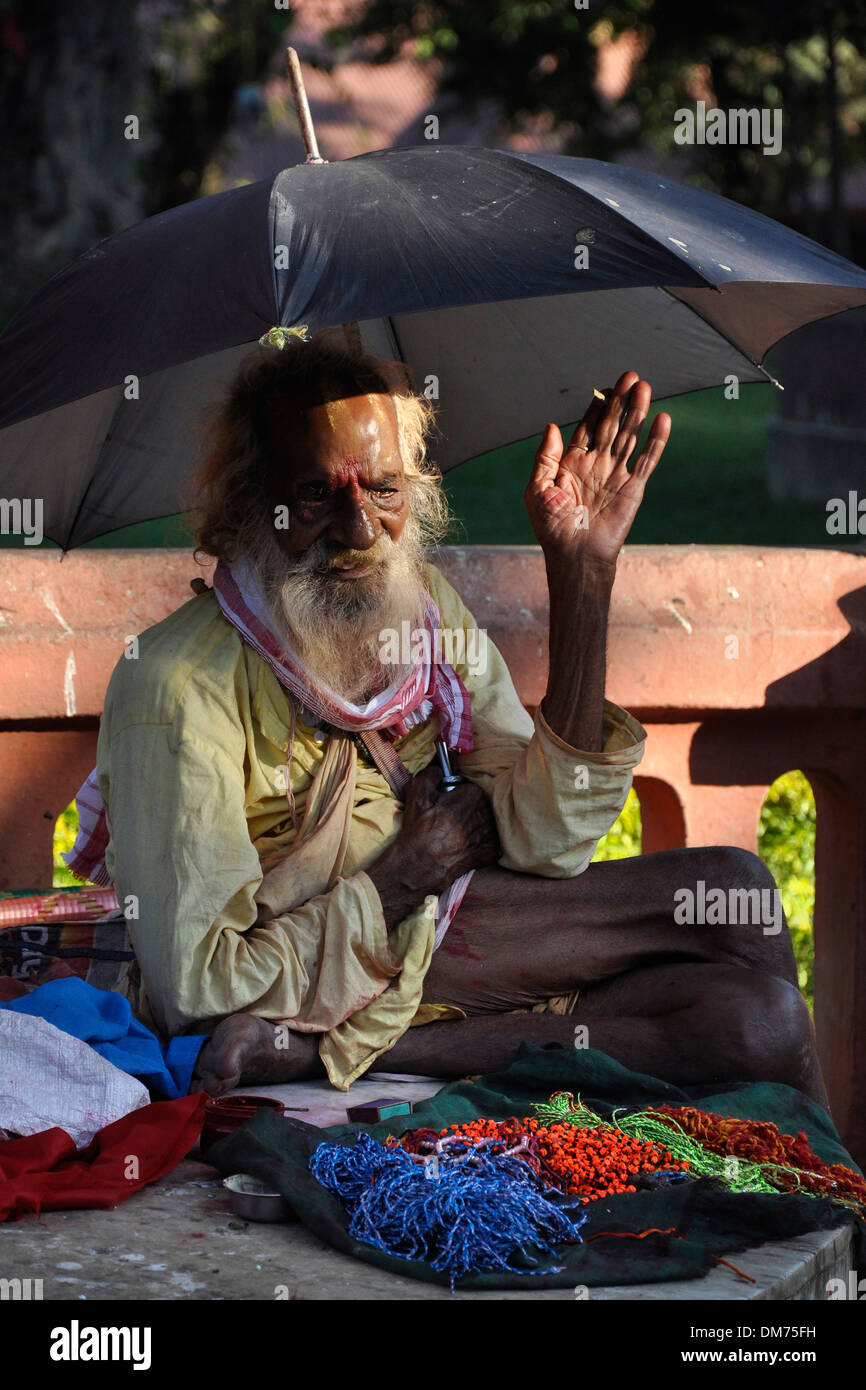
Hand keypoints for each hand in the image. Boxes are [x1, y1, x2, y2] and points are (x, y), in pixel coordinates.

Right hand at [366, 762, 499, 928]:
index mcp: (472, 795)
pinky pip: (489, 842)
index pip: (468, 788)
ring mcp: (489, 833)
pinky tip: (463, 848)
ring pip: (483, 823)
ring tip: (453, 836)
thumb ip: (430, 774)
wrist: (420, 865)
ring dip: (472, 826)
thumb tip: (438, 768)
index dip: (454, 796)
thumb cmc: (418, 829)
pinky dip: (479, 844)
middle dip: (464, 810)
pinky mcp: (490, 852)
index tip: (444, 804)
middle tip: (446, 821)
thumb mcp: (417, 794)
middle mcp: (486, 812)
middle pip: (478, 805)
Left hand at [524, 370, 670, 570]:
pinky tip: (662, 419)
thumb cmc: (552, 528)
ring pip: (630, 437)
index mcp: (573, 464)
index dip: (595, 409)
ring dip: (637, 412)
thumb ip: (544, 457)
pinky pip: (646, 460)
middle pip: (611, 426)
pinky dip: (655, 441)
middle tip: (629, 376)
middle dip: (620, 401)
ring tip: (644, 387)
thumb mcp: (537, 489)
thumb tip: (552, 426)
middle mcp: (597, 466)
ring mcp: (616, 475)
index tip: (603, 389)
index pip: (588, 429)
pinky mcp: (633, 488)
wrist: (574, 556)